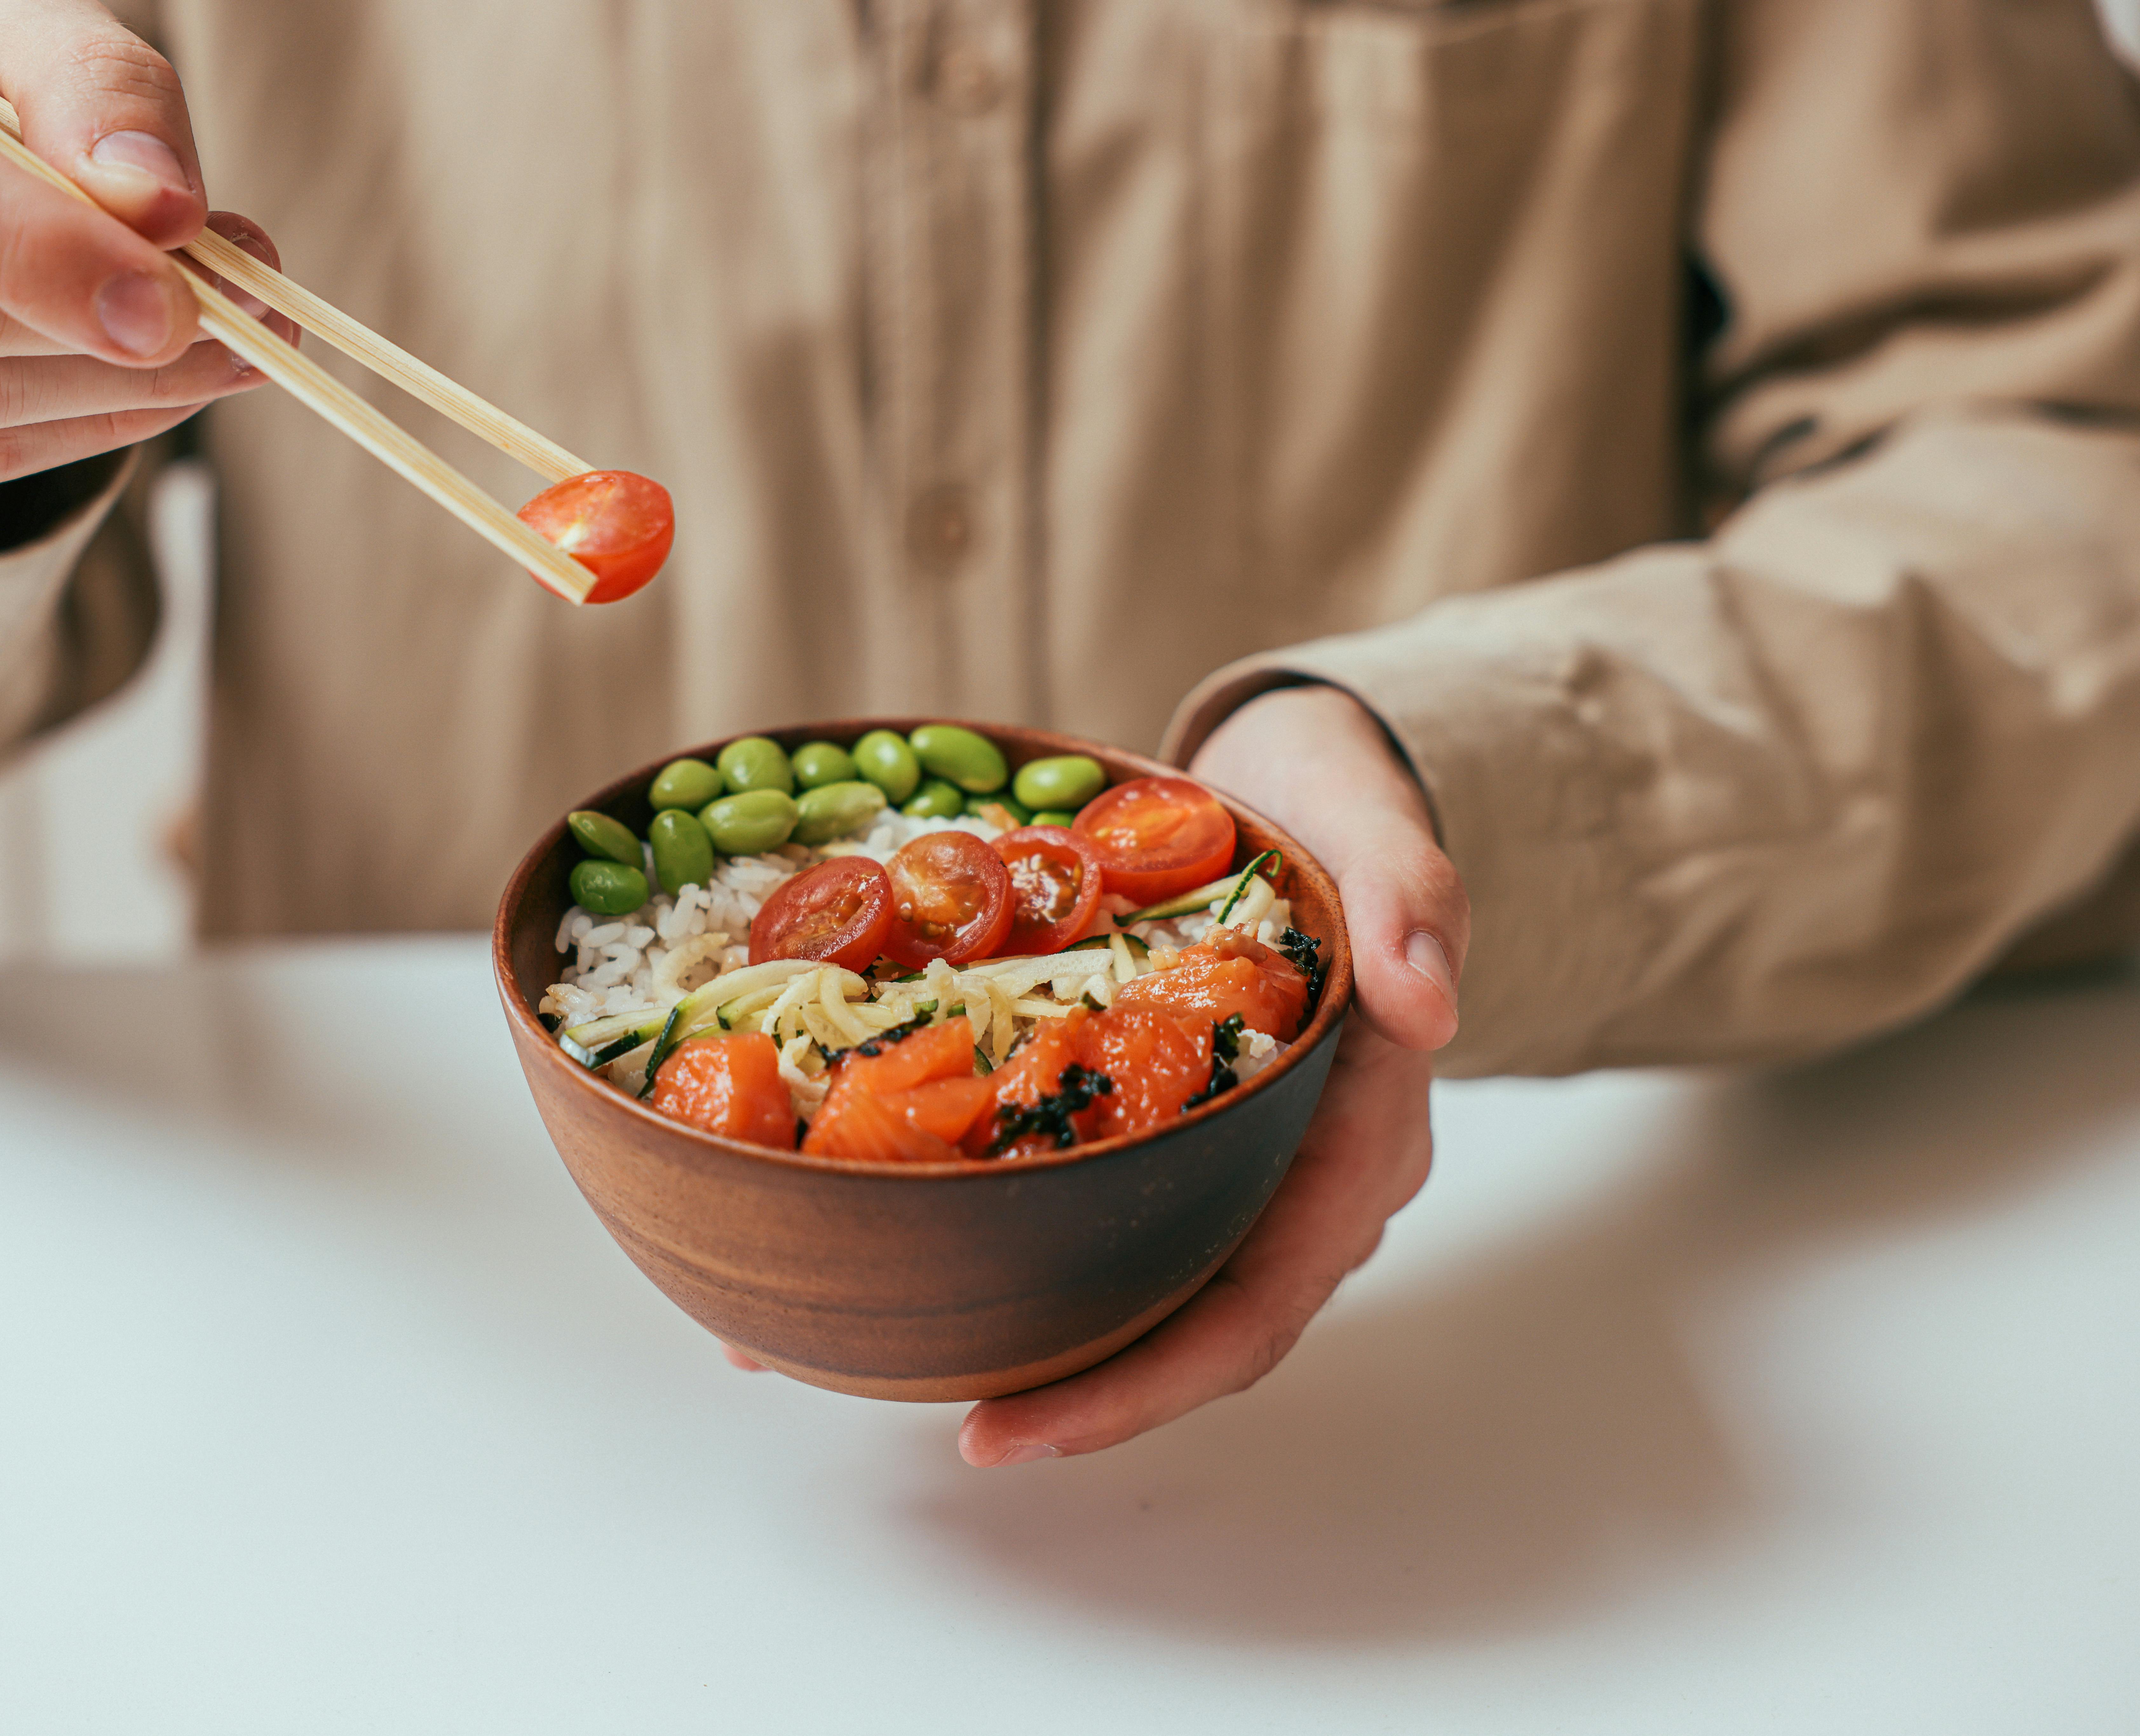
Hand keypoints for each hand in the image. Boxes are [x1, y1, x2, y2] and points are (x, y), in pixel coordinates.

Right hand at [0, 0, 290, 528]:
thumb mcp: (26, 51)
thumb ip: (99, 105)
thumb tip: (159, 208)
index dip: (40, 246)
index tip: (181, 296)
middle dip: (97, 335)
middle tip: (244, 330)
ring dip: (99, 396)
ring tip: (215, 357)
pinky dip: (53, 443)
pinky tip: (129, 399)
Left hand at [956, 683, 1467, 1464]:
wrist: (1300, 772)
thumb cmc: (1336, 797)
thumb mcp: (1376, 822)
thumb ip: (1409, 899)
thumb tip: (1430, 1003)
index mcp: (1358, 1140)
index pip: (1253, 1307)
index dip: (1142, 1383)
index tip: (1020, 1425)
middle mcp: (1303, 1174)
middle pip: (1190, 1327)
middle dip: (1076, 1391)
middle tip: (952, 1424)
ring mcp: (1243, 1153)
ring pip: (1147, 1281)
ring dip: (1044, 1335)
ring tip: (904, 1362)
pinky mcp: (1182, 1117)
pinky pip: (1114, 1206)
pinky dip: (1032, 1237)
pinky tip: (924, 1239)